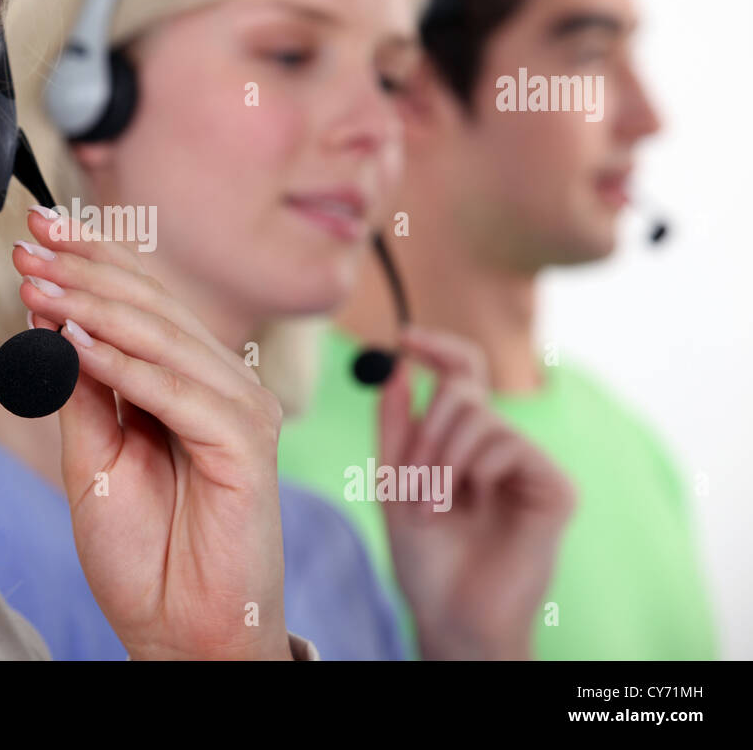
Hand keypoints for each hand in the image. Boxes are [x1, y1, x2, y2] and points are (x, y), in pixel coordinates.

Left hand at [12, 207, 292, 659]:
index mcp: (188, 381)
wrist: (179, 629)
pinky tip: (74, 342)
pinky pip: (177, 393)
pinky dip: (123, 365)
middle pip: (152, 307)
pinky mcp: (247, 445)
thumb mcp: (93, 457)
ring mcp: (239, 411)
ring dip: (93, 307)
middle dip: (85, 271)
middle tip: (29, 243)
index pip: (141, 302)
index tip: (38, 229)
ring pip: (162, 340)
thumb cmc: (143, 549)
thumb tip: (49, 317)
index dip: (93, 260)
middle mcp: (221, 385)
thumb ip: (80, 389)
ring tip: (37, 283)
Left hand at [378, 326, 576, 659]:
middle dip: (424, 430)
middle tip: (409, 477)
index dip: (437, 346)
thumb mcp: (394, 480)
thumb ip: (395, 422)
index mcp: (464, 439)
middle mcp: (501, 444)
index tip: (405, 336)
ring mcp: (530, 463)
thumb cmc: (424, 554)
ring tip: (434, 505)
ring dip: (440, 459)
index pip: (461, 372)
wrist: (449, 611)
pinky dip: (474, 471)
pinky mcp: (555, 486)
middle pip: (463, 388)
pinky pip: (507, 444)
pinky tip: (473, 507)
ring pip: (478, 417)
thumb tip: (398, 365)